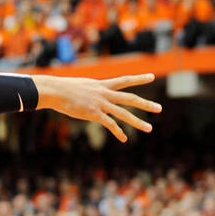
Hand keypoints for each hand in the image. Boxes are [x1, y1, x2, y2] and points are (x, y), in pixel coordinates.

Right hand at [33, 73, 160, 143]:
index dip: (139, 78)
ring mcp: (100, 103)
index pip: (124, 80)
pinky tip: (124, 138)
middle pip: (130, 98)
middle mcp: (104, 93)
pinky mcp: (94, 113)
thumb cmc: (63, 89)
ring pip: (123, 113)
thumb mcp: (80, 86)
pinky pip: (110, 124)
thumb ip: (89, 90)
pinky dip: (118, 131)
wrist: (55, 90)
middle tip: (159, 109)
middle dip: (145, 104)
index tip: (151, 76)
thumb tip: (88, 94)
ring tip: (149, 128)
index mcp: (102, 85)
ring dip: (137, 122)